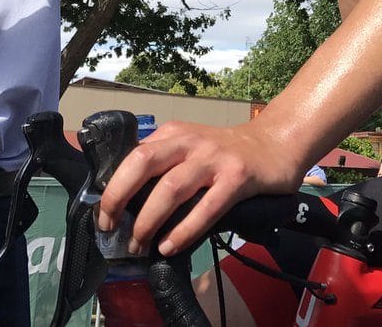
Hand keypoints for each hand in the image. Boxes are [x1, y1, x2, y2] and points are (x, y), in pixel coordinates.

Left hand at [96, 121, 298, 258]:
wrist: (277, 143)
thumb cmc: (227, 153)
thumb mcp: (190, 149)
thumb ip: (164, 167)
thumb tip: (128, 205)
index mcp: (173, 134)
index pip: (133, 156)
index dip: (113, 187)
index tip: (104, 216)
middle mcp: (190, 142)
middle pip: (143, 163)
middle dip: (119, 197)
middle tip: (111, 228)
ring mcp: (214, 159)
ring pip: (171, 188)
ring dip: (149, 220)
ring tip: (139, 245)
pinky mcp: (238, 178)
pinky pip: (206, 208)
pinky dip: (184, 230)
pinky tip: (170, 246)